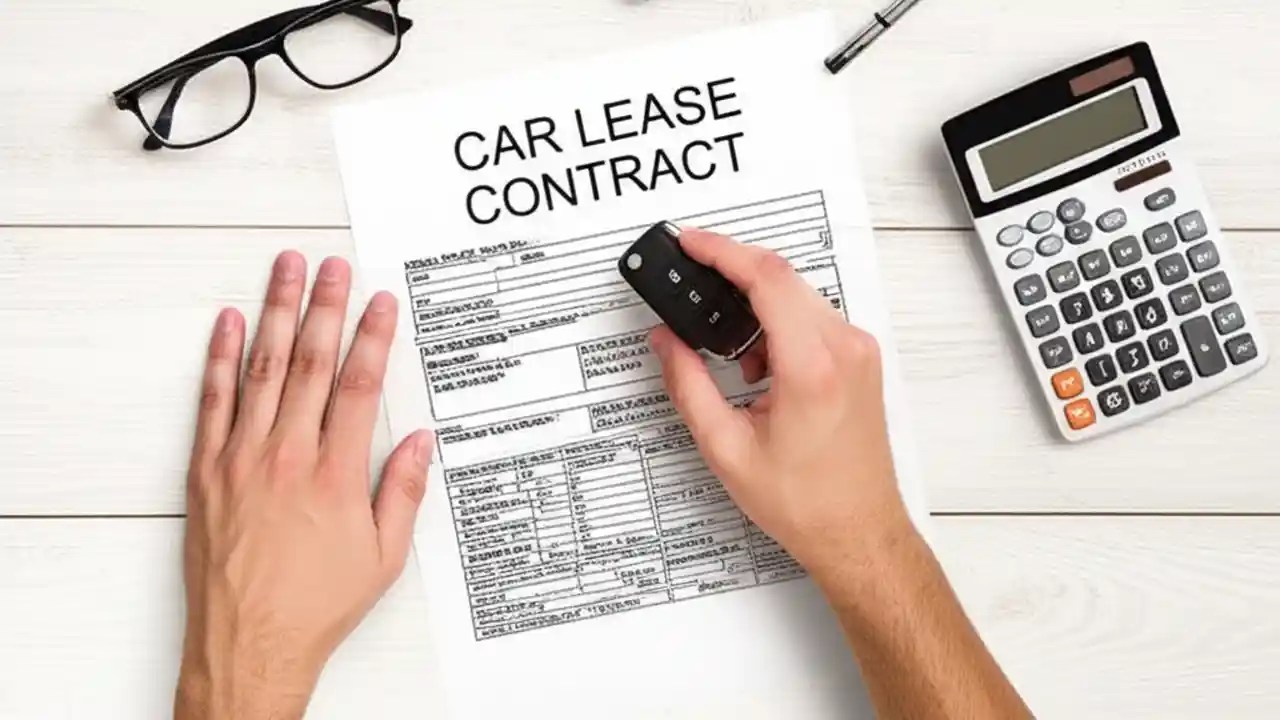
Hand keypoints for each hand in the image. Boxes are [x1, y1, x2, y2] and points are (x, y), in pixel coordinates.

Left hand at [177, 251, 431, 719]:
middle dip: (324, 307)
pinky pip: (213, 402)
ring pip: (261, 370)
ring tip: (283, 272)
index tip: (380, 303)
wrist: (248, 643)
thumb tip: (419, 442)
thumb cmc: (314, 605)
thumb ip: (401, 492)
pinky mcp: (207, 471)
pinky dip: (220, 359)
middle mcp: (287, 456)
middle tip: (331, 266)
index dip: (372, 337)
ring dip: (274, 314)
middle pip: (309, 363)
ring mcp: (242, 459)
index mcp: (334, 474)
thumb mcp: (382, 556)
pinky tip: (227, 324)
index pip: (358, 386)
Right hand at [649, 230, 911, 579]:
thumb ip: (688, 384)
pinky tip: (760, 368)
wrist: (858, 531)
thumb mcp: (726, 447)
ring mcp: (859, 351)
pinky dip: (779, 326)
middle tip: (693, 289)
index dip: (722, 251)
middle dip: (732, 277)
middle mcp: (844, 349)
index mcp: (812, 367)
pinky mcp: (862, 359)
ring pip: (797, 296)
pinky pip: (814, 318)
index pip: (766, 279)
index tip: (689, 243)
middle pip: (782, 278)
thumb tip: (667, 341)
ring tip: (733, 359)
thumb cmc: (806, 502)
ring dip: (757, 308)